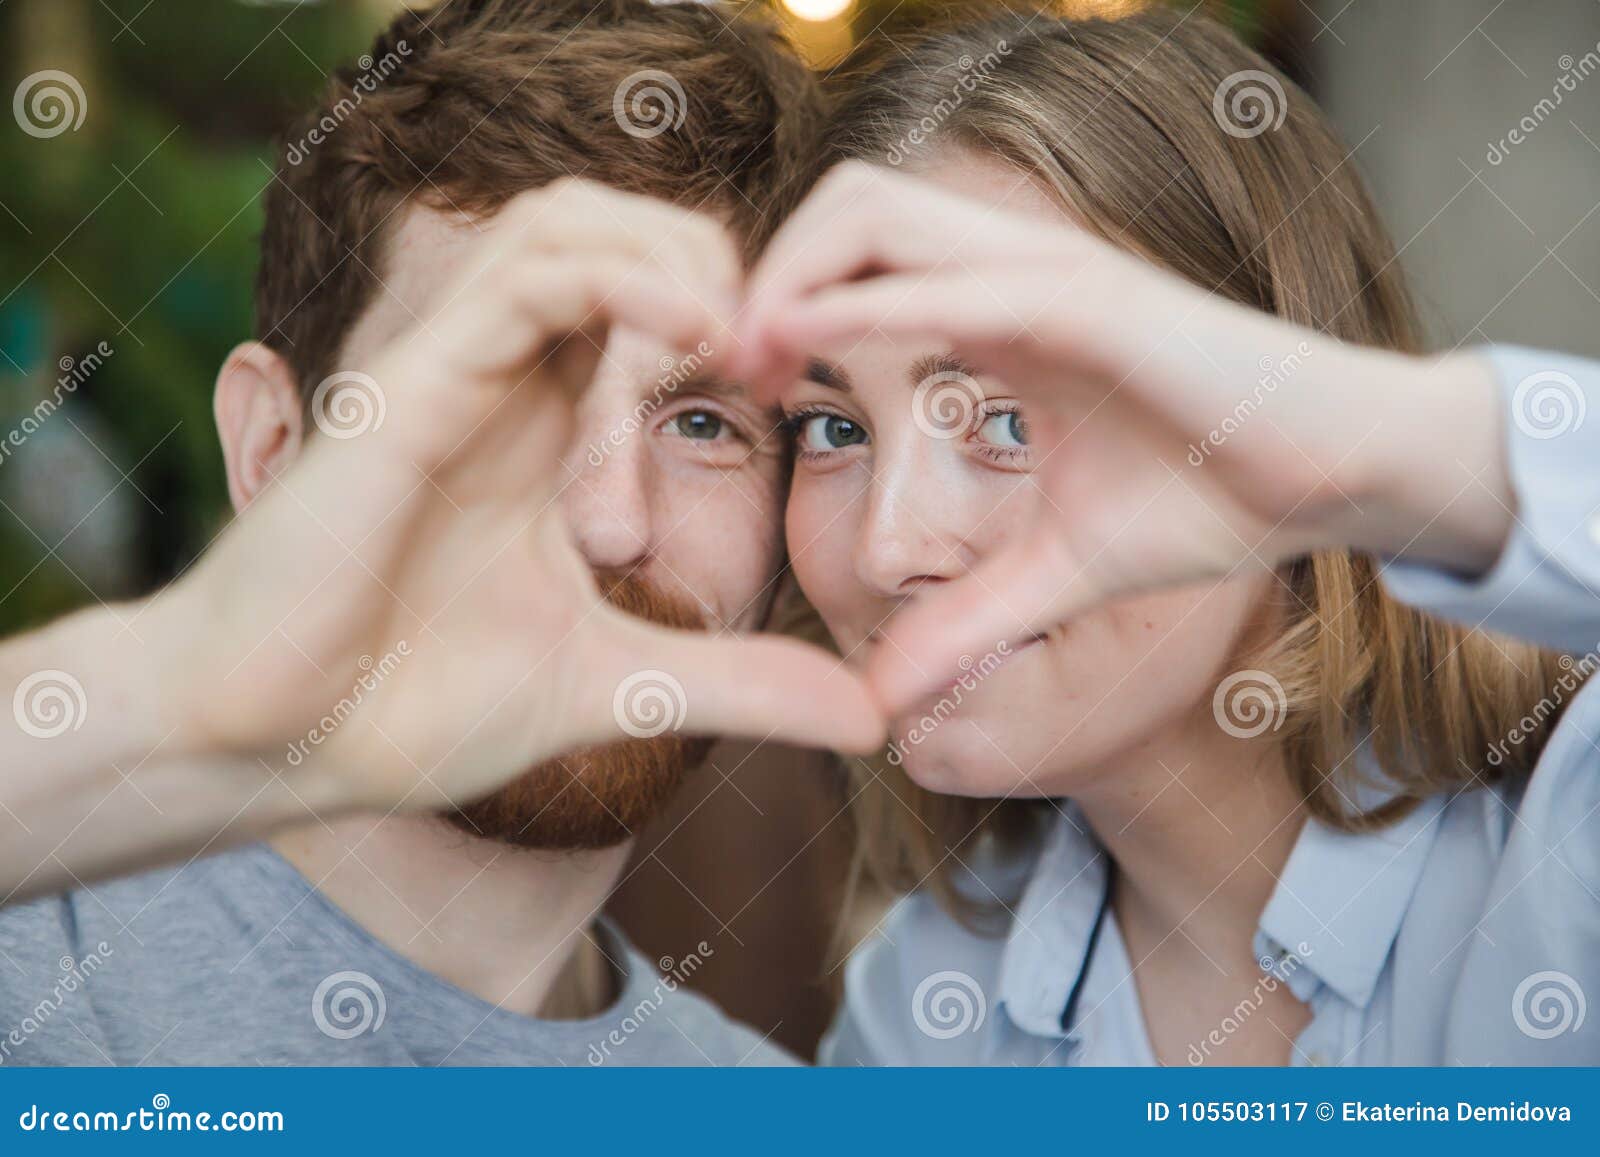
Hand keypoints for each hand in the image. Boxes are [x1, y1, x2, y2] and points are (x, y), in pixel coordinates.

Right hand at [153, 178, 882, 813]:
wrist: (278, 751)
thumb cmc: (413, 709)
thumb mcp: (620, 688)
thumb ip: (741, 684)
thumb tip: (871, 717)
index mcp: (541, 433)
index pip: (642, 299)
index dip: (734, 311)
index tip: (792, 384)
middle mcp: (499, 385)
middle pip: (612, 229)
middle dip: (715, 258)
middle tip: (778, 345)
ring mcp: (451, 376)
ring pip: (564, 224)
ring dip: (673, 250)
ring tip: (739, 334)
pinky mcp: (408, 390)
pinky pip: (520, 280)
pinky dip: (618, 279)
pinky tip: (691, 334)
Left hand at [737, 163, 1510, 709]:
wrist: (1338, 481)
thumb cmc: (1216, 501)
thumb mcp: (1061, 574)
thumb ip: (968, 618)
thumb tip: (886, 695)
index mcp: (1004, 316)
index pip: (862, 258)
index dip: (782, 303)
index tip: (742, 383)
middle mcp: (1018, 272)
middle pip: (851, 203)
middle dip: (769, 264)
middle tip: (728, 359)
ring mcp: (1054, 276)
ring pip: (882, 211)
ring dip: (796, 270)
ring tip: (751, 355)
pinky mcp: (1096, 304)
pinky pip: (959, 288)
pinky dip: (874, 309)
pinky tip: (810, 350)